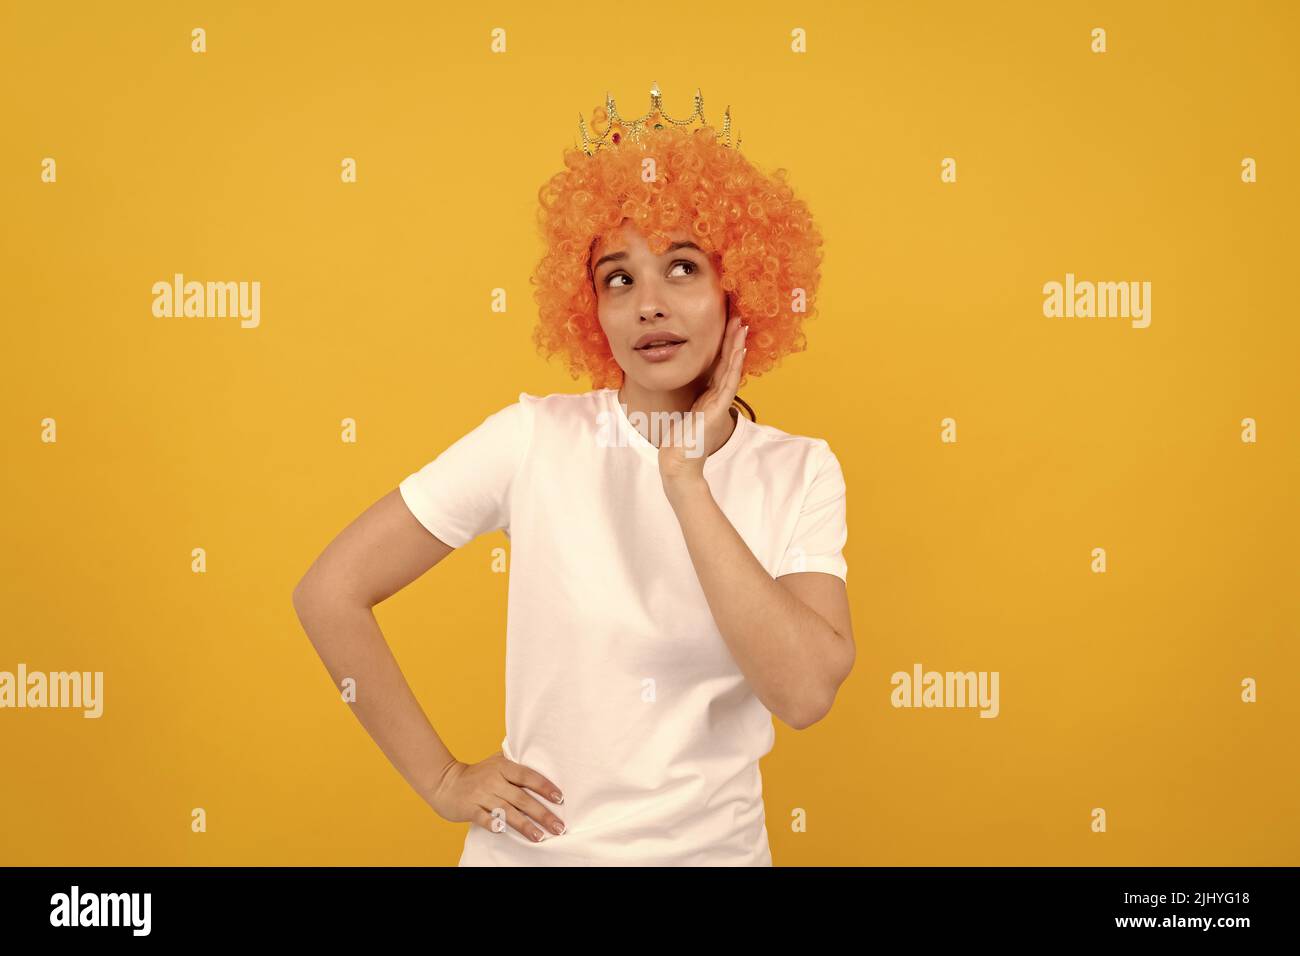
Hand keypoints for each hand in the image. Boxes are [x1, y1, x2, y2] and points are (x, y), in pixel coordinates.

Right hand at [428, 751, 566, 842]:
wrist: (445, 782)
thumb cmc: (477, 774)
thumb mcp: (496, 762)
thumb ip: (515, 764)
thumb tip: (543, 761)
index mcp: (503, 767)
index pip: (528, 776)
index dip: (544, 786)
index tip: (560, 798)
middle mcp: (493, 780)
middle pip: (522, 797)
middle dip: (542, 813)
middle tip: (558, 826)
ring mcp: (481, 794)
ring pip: (506, 811)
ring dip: (525, 825)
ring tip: (540, 836)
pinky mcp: (469, 808)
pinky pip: (483, 817)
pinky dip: (493, 823)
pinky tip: (503, 831)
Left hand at [658, 314, 747, 485]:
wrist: (679, 463)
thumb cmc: (679, 443)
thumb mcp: (684, 414)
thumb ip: (688, 402)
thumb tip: (680, 390)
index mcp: (709, 398)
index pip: (720, 367)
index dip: (725, 347)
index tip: (728, 328)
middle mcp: (717, 399)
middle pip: (728, 364)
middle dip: (734, 341)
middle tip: (740, 319)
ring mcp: (719, 404)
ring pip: (731, 370)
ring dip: (737, 348)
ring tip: (742, 328)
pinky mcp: (717, 411)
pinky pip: (727, 384)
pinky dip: (734, 367)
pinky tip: (738, 352)